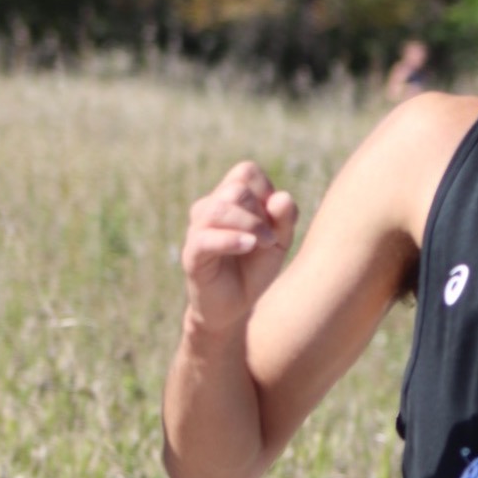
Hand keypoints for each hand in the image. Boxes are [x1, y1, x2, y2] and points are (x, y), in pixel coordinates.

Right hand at [181, 161, 298, 334]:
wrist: (237, 305)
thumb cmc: (256, 267)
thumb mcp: (280, 241)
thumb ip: (286, 218)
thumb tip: (281, 197)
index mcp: (230, 198)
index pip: (245, 172)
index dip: (266, 189)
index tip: (274, 217)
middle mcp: (210, 208)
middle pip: (235, 189)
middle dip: (260, 212)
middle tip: (272, 238)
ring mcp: (198, 230)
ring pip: (218, 208)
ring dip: (250, 224)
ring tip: (266, 243)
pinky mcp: (192, 255)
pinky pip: (204, 238)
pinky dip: (231, 239)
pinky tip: (249, 246)